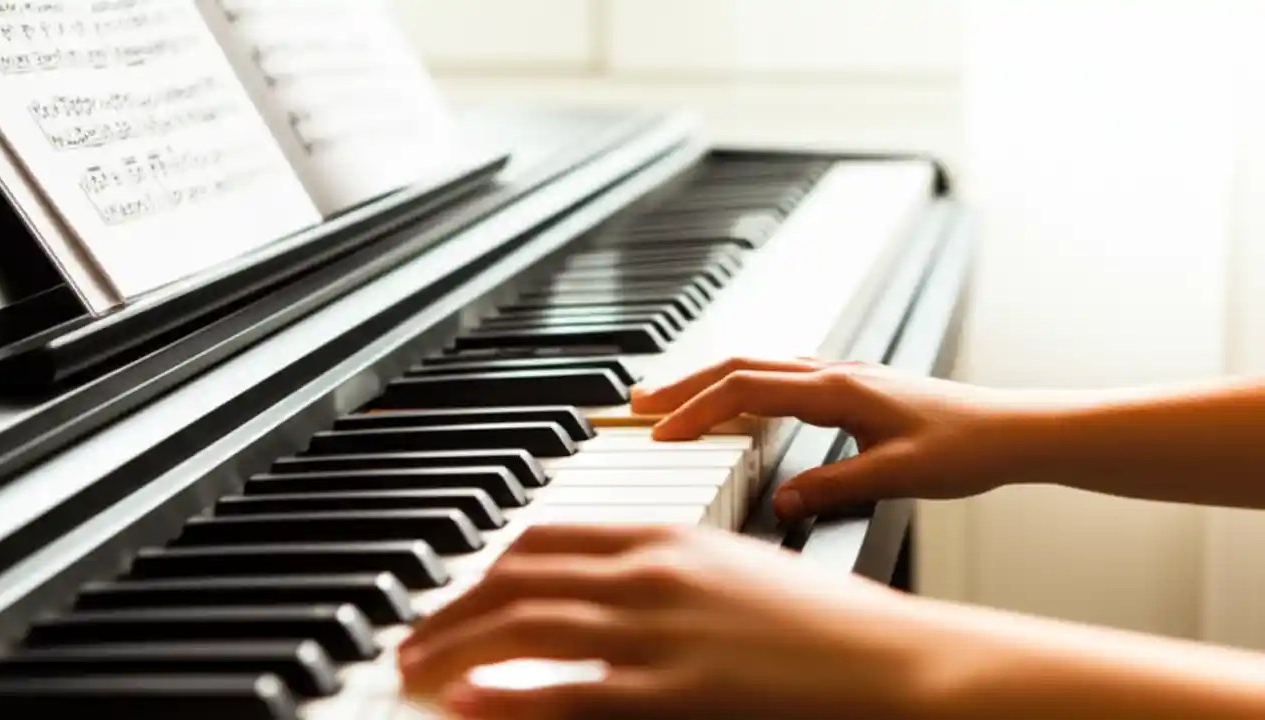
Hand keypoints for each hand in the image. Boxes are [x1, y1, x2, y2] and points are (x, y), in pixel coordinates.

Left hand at [398, 524, 935, 718]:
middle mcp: (651, 573)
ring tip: (414, 670)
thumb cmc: (827, 624)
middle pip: (518, 577)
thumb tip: (615, 588)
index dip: (488, 567)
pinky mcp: (670, 694)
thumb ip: (672, 574)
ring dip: (455, 647)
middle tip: (414, 636)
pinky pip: (563, 691)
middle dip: (452, 607)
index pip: (547, 537)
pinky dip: (501, 696)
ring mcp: (657, 632)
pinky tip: (463, 702)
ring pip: (524, 625)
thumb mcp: (741, 573)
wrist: (893, 663)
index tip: (461, 592)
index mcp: (671, 537)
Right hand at [631, 357, 1044, 519]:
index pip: (746, 389)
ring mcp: (844, 375)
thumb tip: (781, 504)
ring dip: (712, 380)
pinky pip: (783, 375)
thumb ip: (833, 488)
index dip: (697, 410)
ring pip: (759, 365)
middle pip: (740, 365)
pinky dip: (745, 385)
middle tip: (640, 403)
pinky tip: (740, 402)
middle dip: (685, 383)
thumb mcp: (896, 477)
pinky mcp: (854, 386)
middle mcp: (835, 372)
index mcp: (838, 389)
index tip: (661, 434)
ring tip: (674, 400)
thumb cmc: (966, 447)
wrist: (1013, 430)